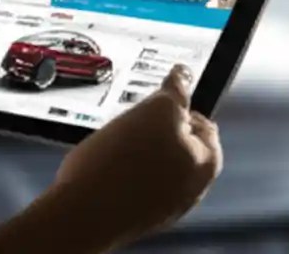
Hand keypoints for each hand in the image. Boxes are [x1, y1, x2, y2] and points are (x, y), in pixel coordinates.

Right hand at [49, 65, 222, 246]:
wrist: (82, 213)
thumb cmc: (120, 167)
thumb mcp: (155, 112)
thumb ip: (175, 92)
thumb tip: (183, 74)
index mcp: (207, 163)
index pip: (199, 119)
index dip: (173, 105)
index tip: (152, 103)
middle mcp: (192, 187)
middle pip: (174, 140)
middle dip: (152, 129)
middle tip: (128, 125)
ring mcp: (164, 202)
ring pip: (149, 158)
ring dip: (133, 149)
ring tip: (113, 149)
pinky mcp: (137, 211)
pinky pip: (131, 179)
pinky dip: (120, 170)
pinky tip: (105, 167)